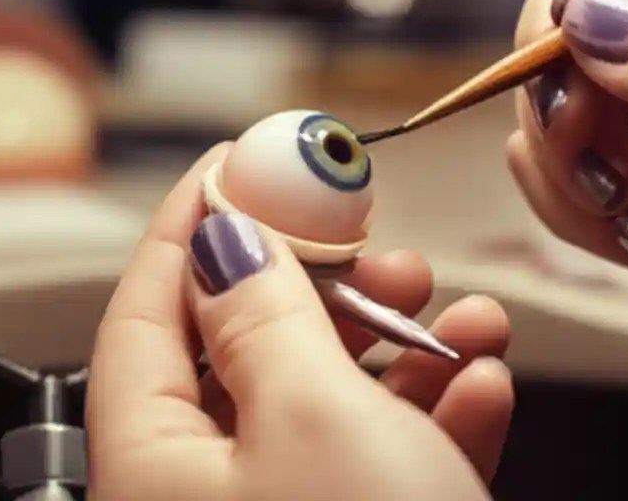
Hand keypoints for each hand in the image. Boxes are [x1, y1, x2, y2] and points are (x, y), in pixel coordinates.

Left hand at [87, 144, 513, 499]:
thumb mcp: (313, 417)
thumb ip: (264, 315)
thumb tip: (226, 236)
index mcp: (152, 466)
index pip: (145, 315)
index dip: (191, 226)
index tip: (237, 160)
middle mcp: (204, 496)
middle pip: (248, 353)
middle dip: (329, 286)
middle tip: (374, 241)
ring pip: (330, 408)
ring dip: (406, 348)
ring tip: (466, 314)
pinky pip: (382, 463)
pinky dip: (433, 418)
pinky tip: (482, 385)